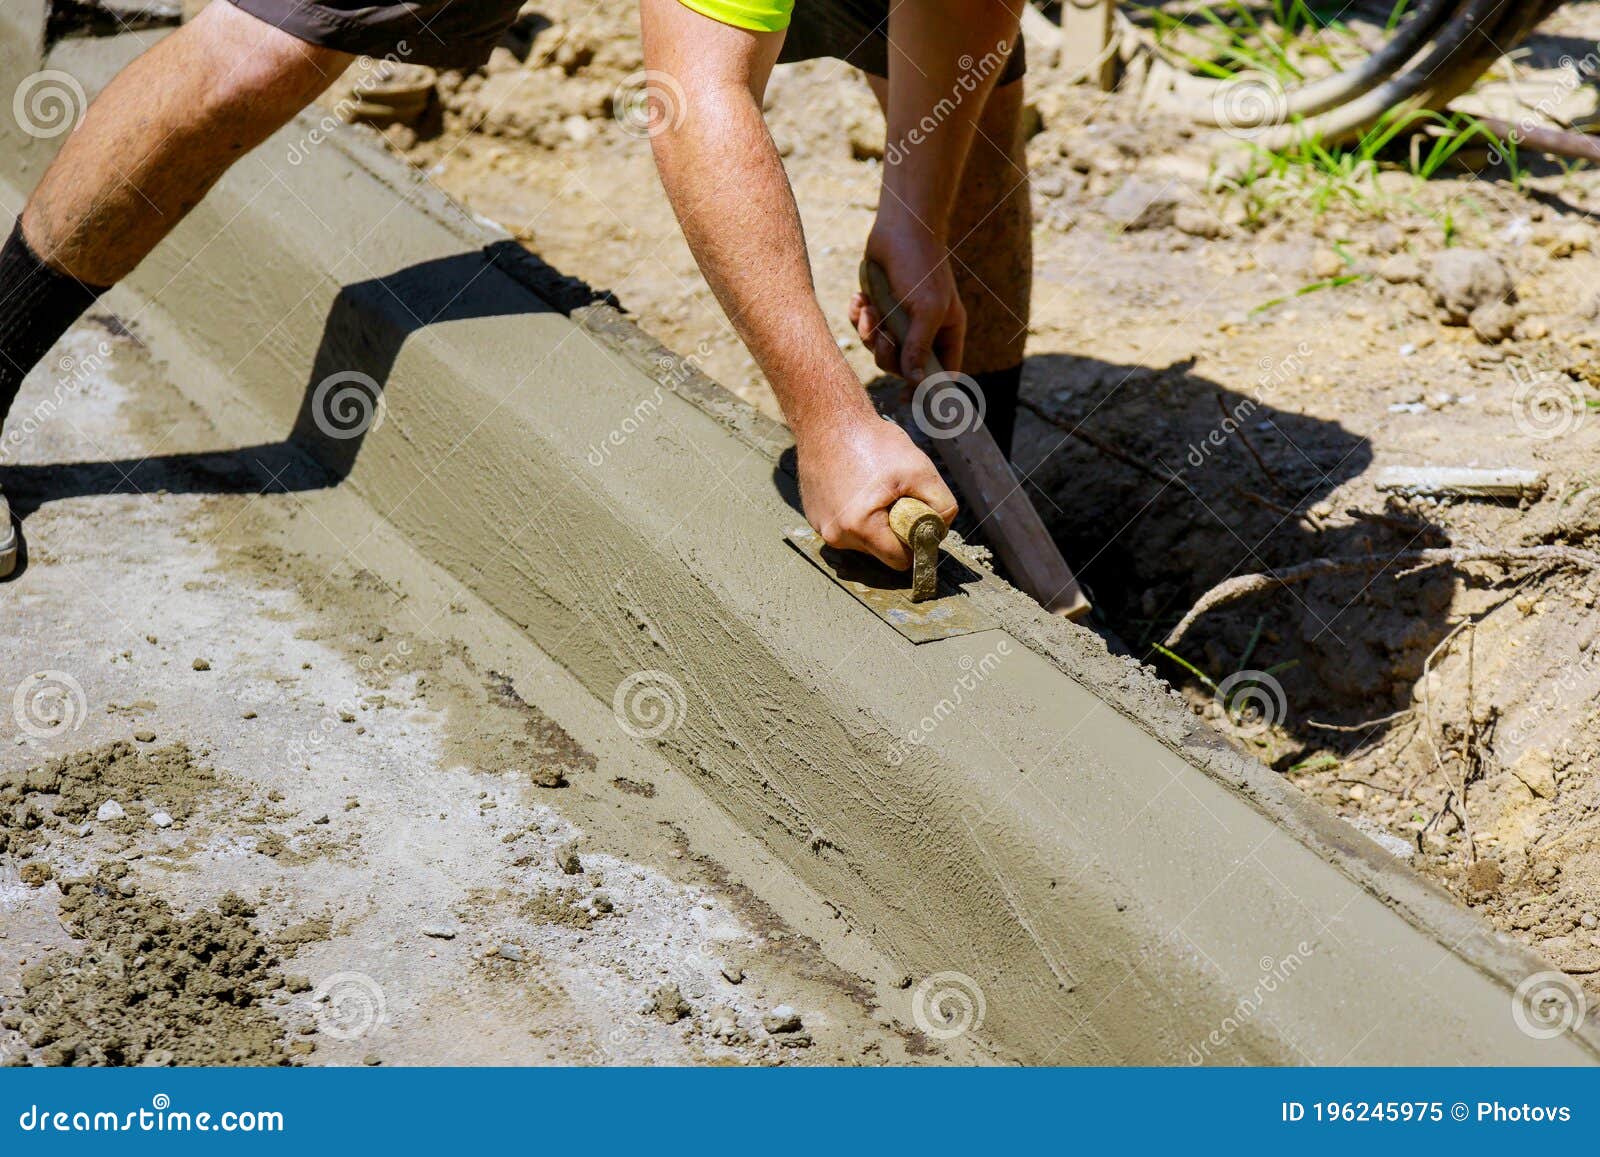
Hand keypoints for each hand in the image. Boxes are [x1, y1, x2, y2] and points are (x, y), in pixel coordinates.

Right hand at [797, 413, 956, 569]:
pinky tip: (855, 486)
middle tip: (894, 496)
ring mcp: (820, 526)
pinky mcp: (813, 516)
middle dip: (892, 530)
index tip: (916, 518)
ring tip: (873, 488)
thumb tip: (940, 528)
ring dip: (874, 522)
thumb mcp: (920, 470)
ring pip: (862, 541)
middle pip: (880, 552)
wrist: (828, 420)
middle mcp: (835, 535)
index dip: (914, 542)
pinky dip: (856, 513)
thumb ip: (942, 506)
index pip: (899, 561)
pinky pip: (845, 527)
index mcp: (859, 527)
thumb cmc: (873, 442)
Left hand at [849, 216, 965, 382]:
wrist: (899, 227)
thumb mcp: (926, 309)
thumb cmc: (921, 266)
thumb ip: (919, 347)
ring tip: (870, 309)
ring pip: (878, 348)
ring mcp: (899, 320)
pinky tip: (861, 298)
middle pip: (901, 366)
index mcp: (946, 332)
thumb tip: (914, 382)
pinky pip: (863, 328)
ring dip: (869, 332)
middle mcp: (924, 330)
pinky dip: (858, 316)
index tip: (907, 400)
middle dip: (887, 353)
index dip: (926, 391)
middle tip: (882, 335)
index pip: (941, 374)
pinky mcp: (878, 307)